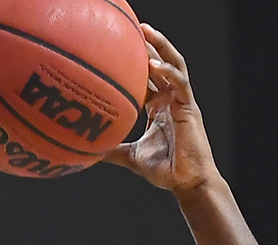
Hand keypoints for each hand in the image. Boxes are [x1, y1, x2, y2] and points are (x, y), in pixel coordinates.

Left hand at [104, 24, 221, 195]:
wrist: (186, 183)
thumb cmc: (165, 169)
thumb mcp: (132, 156)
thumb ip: (113, 150)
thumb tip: (88, 152)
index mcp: (158, 107)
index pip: (146, 77)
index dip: (134, 61)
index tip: (116, 46)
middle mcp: (170, 99)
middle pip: (160, 63)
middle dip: (148, 45)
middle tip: (131, 28)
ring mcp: (181, 101)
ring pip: (173, 65)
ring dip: (161, 47)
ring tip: (146, 32)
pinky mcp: (189, 107)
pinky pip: (180, 83)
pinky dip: (168, 72)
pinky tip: (153, 64)